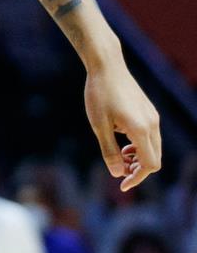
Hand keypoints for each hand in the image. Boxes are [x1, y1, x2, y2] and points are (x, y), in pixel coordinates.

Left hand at [84, 59, 161, 190]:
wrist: (106, 67)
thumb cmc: (98, 95)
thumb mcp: (99, 126)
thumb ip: (109, 151)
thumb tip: (118, 174)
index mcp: (141, 129)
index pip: (149, 165)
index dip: (137, 178)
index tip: (121, 185)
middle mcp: (152, 124)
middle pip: (154, 159)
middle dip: (138, 170)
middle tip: (118, 170)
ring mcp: (153, 117)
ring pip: (154, 148)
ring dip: (139, 157)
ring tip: (119, 154)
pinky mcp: (149, 111)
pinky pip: (151, 136)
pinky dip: (140, 145)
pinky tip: (123, 141)